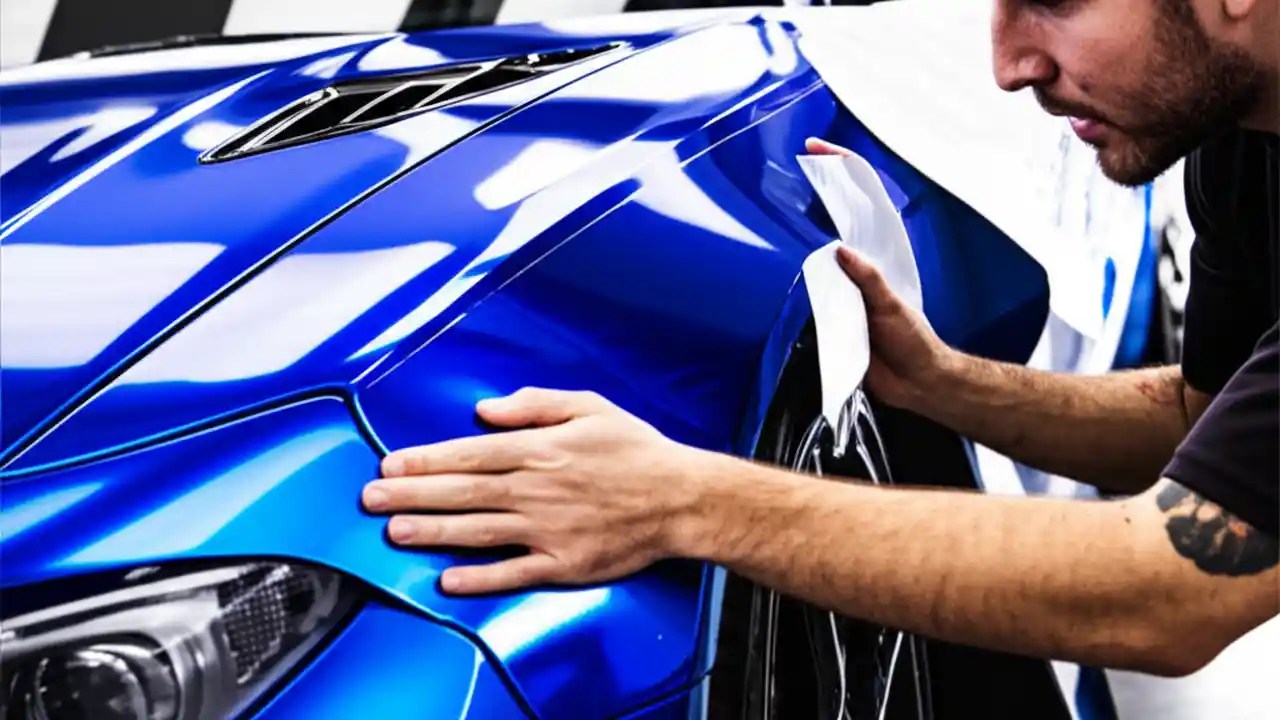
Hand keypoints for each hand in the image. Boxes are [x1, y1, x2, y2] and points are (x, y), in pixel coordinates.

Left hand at [361, 389, 713, 593]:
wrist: (681, 499)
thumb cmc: (636, 450)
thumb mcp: (589, 407)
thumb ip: (535, 404)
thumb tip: (487, 408)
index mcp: (541, 449)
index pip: (469, 454)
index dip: (425, 461)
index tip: (390, 465)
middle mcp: (537, 489)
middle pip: (462, 492)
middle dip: (412, 496)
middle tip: (371, 500)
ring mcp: (548, 530)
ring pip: (478, 531)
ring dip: (432, 532)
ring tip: (394, 533)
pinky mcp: (564, 563)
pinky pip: (513, 573)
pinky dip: (479, 577)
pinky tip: (448, 580)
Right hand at [805, 137, 955, 410]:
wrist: (915, 383)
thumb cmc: (913, 343)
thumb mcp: (891, 308)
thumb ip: (867, 280)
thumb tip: (840, 250)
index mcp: (875, 260)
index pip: (859, 204)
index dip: (841, 172)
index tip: (816, 150)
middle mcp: (858, 269)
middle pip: (835, 218)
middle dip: (819, 185)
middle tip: (797, 160)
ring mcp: (844, 289)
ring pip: (818, 252)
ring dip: (801, 226)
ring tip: (781, 196)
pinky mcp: (833, 315)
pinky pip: (811, 289)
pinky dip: (795, 274)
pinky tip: (778, 263)